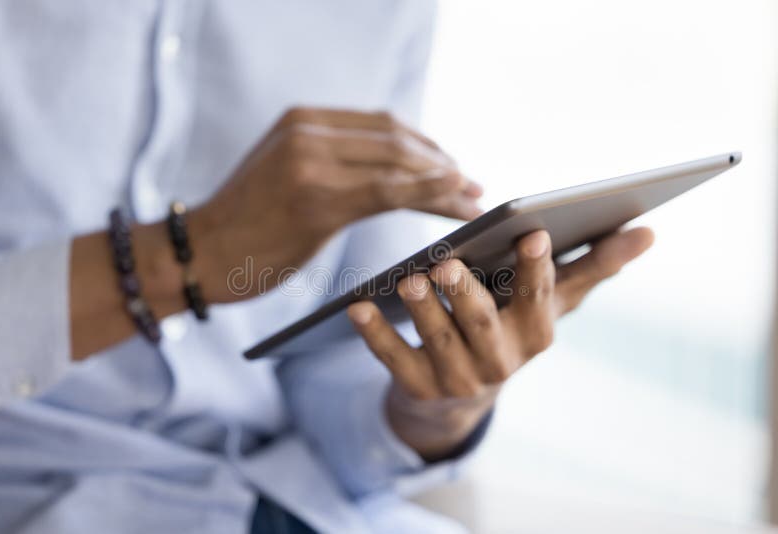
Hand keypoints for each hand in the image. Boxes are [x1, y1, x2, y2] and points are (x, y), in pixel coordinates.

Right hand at [190, 107, 482, 302]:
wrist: (198, 254)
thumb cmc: (245, 223)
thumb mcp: (285, 171)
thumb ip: (330, 159)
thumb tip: (390, 170)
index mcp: (302, 120)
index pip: (384, 124)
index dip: (427, 146)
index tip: (453, 167)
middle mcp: (309, 131)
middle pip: (398, 140)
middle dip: (443, 164)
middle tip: (473, 187)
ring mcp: (311, 162)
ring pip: (399, 164)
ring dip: (445, 183)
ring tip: (473, 202)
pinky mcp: (317, 200)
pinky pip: (388, 191)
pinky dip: (428, 194)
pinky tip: (455, 201)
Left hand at [346, 227, 653, 460]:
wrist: (463, 393)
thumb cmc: (512, 326)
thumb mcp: (551, 301)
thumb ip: (595, 266)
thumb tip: (649, 231)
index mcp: (536, 334)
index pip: (540, 299)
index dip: (537, 269)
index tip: (532, 232)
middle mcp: (500, 361)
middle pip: (482, 323)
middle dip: (466, 294)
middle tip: (447, 261)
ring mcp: (457, 379)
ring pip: (437, 341)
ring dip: (422, 310)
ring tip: (407, 278)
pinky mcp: (417, 387)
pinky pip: (392, 360)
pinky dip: (375, 333)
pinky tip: (357, 305)